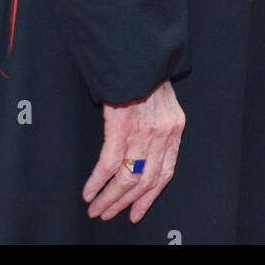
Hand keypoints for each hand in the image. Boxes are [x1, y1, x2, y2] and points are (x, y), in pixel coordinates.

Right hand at [83, 80, 185, 222]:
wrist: (138, 51)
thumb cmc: (145, 73)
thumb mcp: (163, 101)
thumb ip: (159, 126)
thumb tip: (144, 152)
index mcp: (175, 128)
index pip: (166, 173)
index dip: (149, 196)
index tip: (136, 212)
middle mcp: (163, 134)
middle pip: (146, 181)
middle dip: (124, 202)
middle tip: (108, 214)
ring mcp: (143, 132)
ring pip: (128, 179)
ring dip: (109, 198)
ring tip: (96, 208)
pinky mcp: (122, 128)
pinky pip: (109, 166)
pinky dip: (97, 182)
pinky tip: (88, 191)